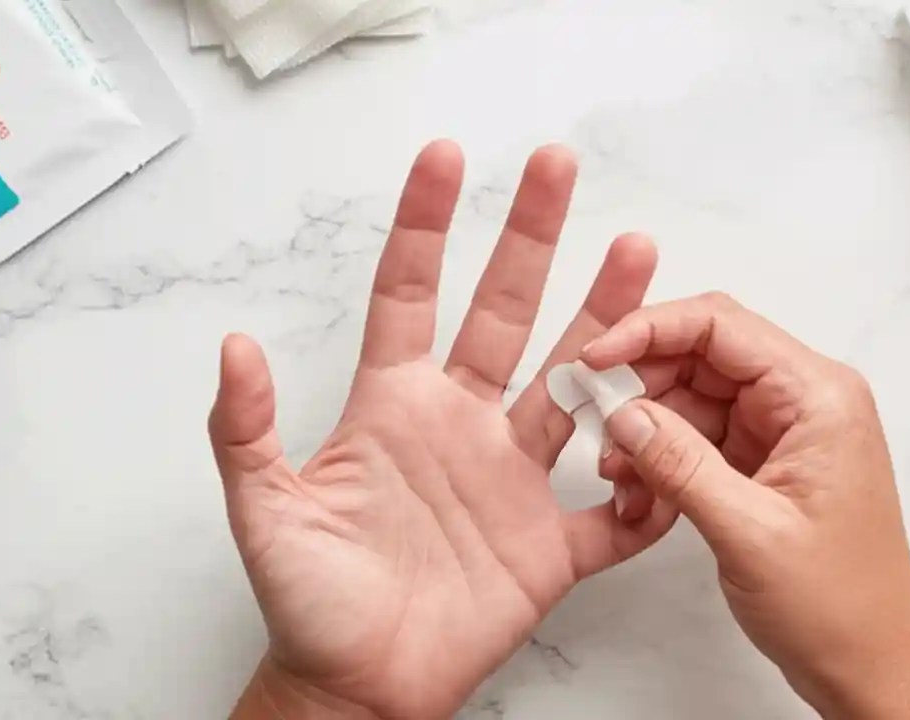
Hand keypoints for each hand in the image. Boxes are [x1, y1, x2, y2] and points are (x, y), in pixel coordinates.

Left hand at [210, 141, 677, 719]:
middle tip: (558, 169)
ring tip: (639, 260)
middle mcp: (461, 427)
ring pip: (573, 388)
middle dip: (532, 239)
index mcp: (396, 408)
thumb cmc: (306, 601)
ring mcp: (512, 482)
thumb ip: (245, 431)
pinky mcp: (550, 548)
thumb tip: (233, 345)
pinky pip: (613, 517)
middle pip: (504, 315)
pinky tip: (676, 448)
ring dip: (608, 328)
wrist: (356, 687)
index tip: (447, 159)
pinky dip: (645, 495)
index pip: (411, 295)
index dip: (426, 226)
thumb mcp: (263, 512)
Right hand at [584, 293, 909, 719]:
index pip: (722, 325)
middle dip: (642, 385)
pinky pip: (700, 436)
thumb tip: (623, 412)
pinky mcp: (767, 459)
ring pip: (693, 397)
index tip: (596, 358)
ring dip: (647, 430)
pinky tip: (641, 494)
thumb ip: (679, 464)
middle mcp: (806, 400)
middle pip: (703, 354)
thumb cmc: (839, 607)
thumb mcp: (747, 532)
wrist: (869, 667)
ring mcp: (785, 429)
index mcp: (819, 397)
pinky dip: (664, 459)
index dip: (650, 330)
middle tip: (595, 421)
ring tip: (619, 478)